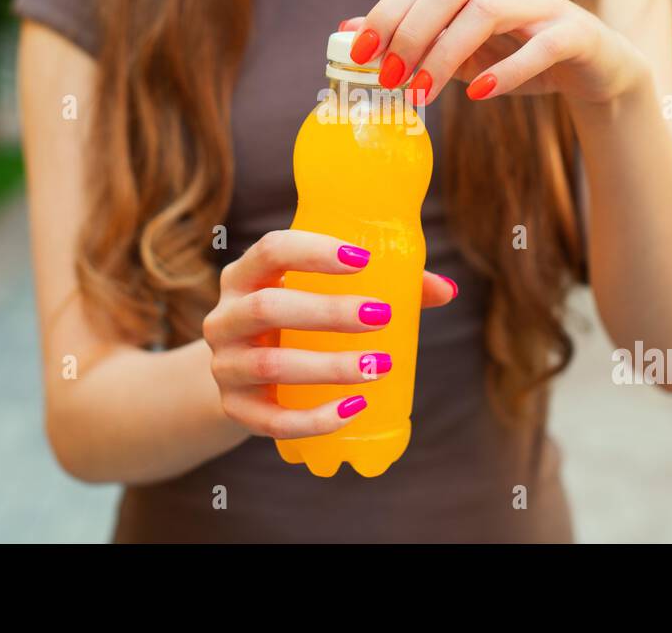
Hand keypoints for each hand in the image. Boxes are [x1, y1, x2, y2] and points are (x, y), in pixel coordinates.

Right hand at [202, 230, 457, 439]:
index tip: (363, 259)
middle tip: (381, 316)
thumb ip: (382, 286)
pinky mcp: (236, 409)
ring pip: (270, 366)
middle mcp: (225, 316)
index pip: (271, 250)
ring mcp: (225, 365)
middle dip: (327, 312)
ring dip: (328, 367)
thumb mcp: (319, 295)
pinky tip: (353, 411)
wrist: (242, 377)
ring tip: (378, 367)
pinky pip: (270, 420)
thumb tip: (446, 290)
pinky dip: (313, 419)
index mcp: (245, 275)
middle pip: (267, 307)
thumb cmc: (295, 322)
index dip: (314, 251)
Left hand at [341, 0, 650, 106]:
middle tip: (389, 79)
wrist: (594, 70)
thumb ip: (412, 41)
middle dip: (411, 33)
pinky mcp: (575, 33)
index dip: (386, 12)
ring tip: (422, 94)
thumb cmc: (518, 56)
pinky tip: (480, 95)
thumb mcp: (459, 53)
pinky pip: (541, 45)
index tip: (361, 55)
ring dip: (446, 54)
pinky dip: (507, 69)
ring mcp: (543, 3)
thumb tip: (347, 34)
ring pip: (487, 11)